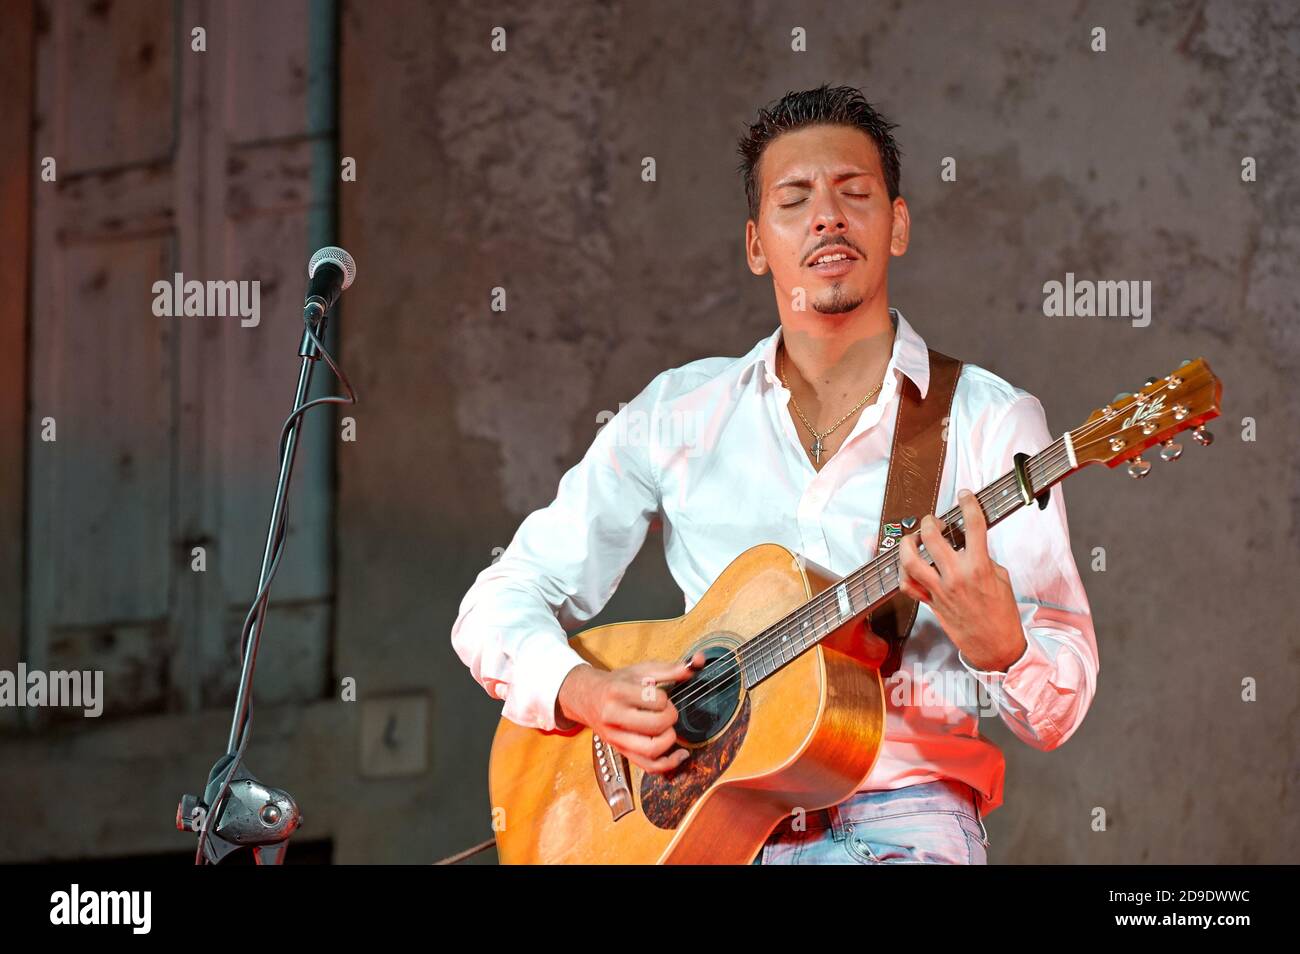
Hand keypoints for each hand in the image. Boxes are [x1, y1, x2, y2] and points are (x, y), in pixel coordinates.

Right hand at [556, 651, 707, 773]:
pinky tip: (680, 754)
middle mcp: (614, 717)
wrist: (586, 698)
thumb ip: (669, 669)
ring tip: (668, 728)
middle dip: (671, 717)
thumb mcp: (639, 671)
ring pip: (652, 749)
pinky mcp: (621, 751)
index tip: (660, 696)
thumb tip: (697, 663)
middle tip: (668, 711)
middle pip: (655, 725)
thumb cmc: (615, 683)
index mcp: (617, 692)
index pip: (654, 700)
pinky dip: (668, 764)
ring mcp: (616, 738)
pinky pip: (647, 766)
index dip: (664, 698)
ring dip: (669, 739)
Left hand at [896, 488, 1026, 671]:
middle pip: (932, 536)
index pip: (973, 524)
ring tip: (914, 538)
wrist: (996, 645)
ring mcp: (940, 589)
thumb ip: (983, 558)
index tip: (964, 495)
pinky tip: (910, 566)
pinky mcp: (930, 602)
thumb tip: (968, 544)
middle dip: (931, 521)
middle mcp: (956, 575)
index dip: (968, 504)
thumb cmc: (1002, 614)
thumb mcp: (1001, 578)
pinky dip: (904, 572)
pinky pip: (907, 584)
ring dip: (908, 543)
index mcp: (979, 566)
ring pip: (910, 559)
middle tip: (934, 520)